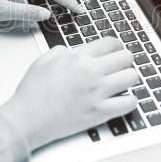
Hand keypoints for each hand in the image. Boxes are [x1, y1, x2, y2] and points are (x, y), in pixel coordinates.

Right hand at [0, 37, 138, 149]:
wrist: (27, 118)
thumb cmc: (32, 92)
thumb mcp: (43, 60)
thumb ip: (62, 51)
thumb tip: (73, 51)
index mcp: (78, 57)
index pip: (111, 43)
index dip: (116, 47)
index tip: (115, 52)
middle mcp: (91, 71)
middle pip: (127, 57)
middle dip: (124, 61)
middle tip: (119, 67)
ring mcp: (97, 92)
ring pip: (132, 77)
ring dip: (129, 79)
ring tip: (121, 83)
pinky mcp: (100, 112)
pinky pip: (129, 102)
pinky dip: (129, 101)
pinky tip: (122, 100)